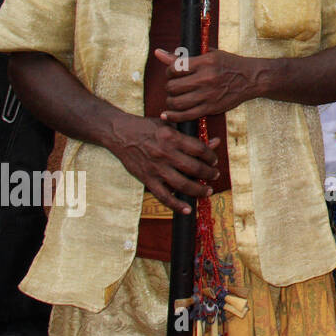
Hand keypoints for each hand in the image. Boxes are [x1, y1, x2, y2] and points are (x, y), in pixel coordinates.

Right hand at [107, 113, 221, 214]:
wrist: (119, 133)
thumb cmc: (147, 127)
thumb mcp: (170, 125)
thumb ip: (192, 135)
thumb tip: (216, 141)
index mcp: (172, 137)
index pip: (199, 149)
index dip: (211, 156)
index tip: (214, 160)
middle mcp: (164, 154)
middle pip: (194, 168)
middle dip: (208, 174)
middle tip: (215, 176)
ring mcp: (155, 168)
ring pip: (182, 184)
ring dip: (198, 190)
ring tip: (207, 191)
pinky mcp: (146, 179)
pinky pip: (163, 195)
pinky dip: (176, 205)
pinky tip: (187, 209)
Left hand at [153, 48, 261, 121]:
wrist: (252, 78)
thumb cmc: (230, 64)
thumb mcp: (209, 55)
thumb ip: (184, 56)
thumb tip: (159, 53)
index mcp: (205, 62)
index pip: (175, 68)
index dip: (169, 71)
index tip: (173, 73)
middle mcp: (206, 78)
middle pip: (173, 86)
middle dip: (169, 86)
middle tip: (174, 86)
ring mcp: (209, 94)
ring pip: (177, 102)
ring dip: (170, 101)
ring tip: (174, 98)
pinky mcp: (211, 107)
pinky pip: (187, 115)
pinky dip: (174, 116)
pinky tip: (168, 114)